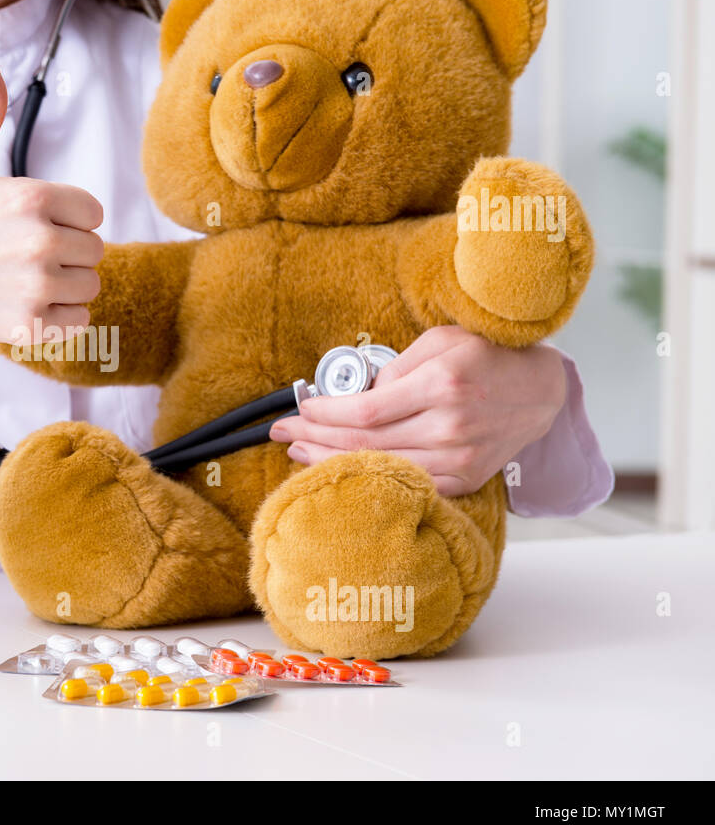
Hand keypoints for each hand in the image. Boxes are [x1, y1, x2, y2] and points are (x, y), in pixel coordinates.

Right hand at [0, 53, 103, 346]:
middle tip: (21, 257)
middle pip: (94, 250)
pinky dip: (59, 319)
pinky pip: (80, 321)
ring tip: (21, 281)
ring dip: (63, 287)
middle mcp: (39, 241)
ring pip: (89, 286)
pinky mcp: (31, 325)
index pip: (92, 212)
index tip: (32, 226)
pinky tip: (25, 305)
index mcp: (31, 196)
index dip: (67, 219)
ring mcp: (36, 286)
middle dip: (66, 254)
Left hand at [268, 326, 566, 495]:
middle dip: (315, 438)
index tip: (299, 409)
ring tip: (301, 451)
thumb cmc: (486, 356)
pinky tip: (343, 469)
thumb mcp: (440, 340)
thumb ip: (395, 367)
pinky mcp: (464, 478)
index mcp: (442, 384)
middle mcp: (451, 425)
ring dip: (332, 460)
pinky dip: (370, 478)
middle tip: (284, 433)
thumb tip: (354, 395)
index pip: (365, 410)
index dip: (323, 414)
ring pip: (380, 467)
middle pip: (364, 442)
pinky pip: (406, 484)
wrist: (540, 391)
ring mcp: (459, 457)